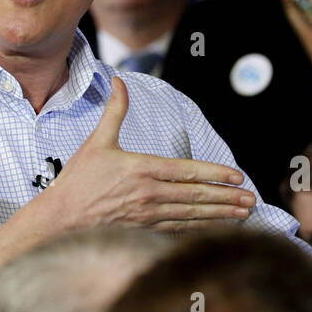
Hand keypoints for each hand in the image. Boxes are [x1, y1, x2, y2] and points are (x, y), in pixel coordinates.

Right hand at [46, 78, 255, 231]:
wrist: (61, 218)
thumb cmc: (79, 180)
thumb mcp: (97, 140)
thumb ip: (115, 111)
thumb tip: (119, 81)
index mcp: (143, 169)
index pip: (188, 172)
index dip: (215, 174)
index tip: (237, 177)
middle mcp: (150, 194)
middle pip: (196, 196)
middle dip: (227, 198)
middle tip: (250, 199)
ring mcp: (148, 216)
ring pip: (192, 215)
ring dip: (220, 215)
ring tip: (242, 214)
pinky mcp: (143, 230)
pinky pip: (178, 230)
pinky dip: (200, 229)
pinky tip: (215, 229)